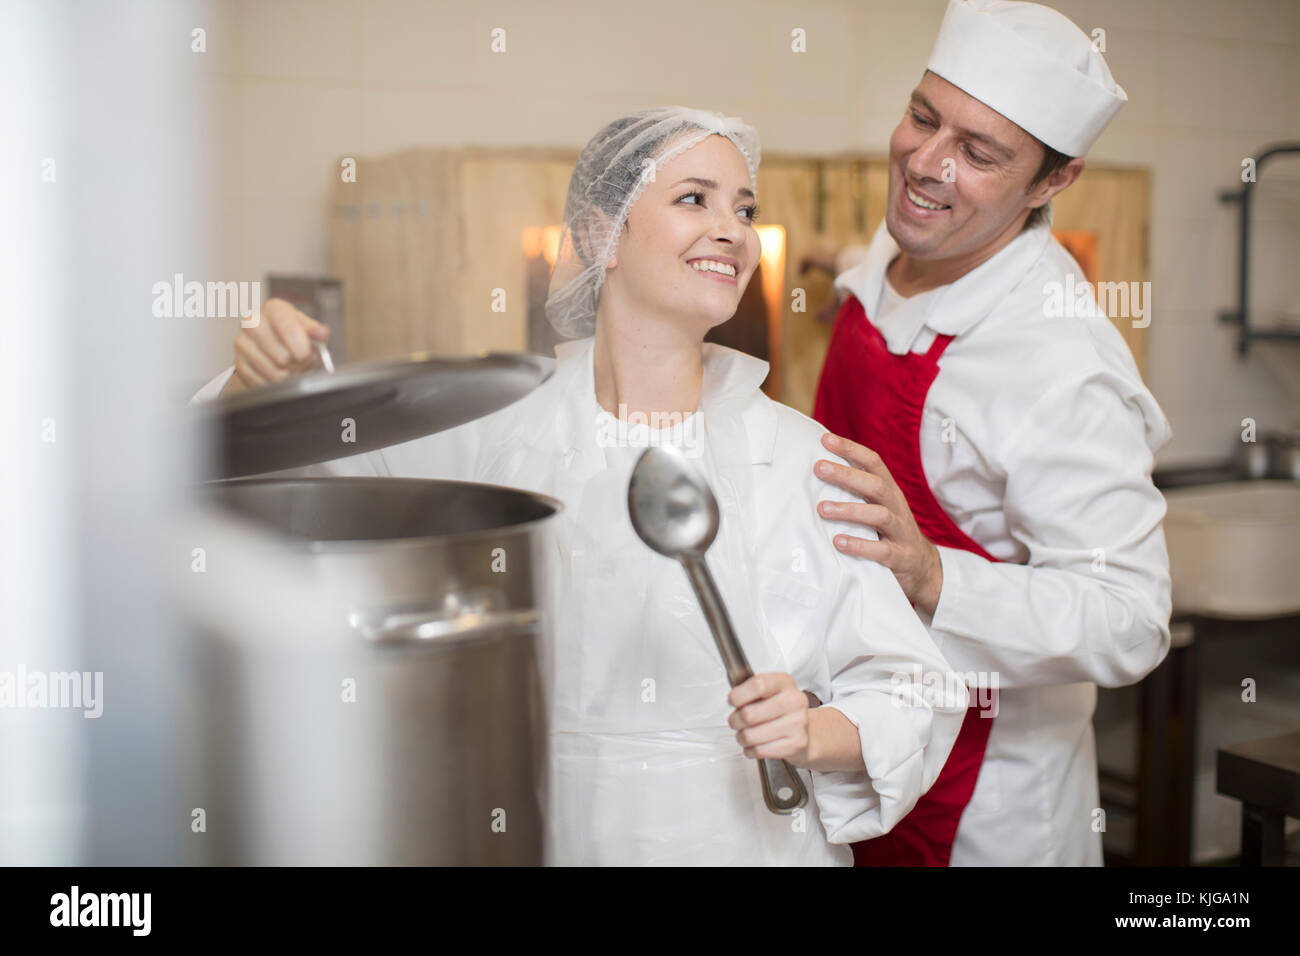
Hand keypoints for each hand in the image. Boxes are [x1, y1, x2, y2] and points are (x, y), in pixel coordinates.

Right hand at [220, 298, 329, 396]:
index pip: (287, 326)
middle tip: (302, 363)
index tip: (307, 355)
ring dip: (289, 376)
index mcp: (274, 309)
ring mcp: (242, 343)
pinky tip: (279, 375)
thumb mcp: (309, 330)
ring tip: (292, 368)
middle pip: (282, 356)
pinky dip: (275, 384)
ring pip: (273, 373)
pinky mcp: (238, 363)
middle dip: (298, 365)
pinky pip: (263, 383)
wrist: (275, 350)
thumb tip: (321, 332)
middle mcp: (252, 322)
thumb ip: (316, 331)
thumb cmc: (294, 337)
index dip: (301, 346)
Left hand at [727, 672, 809, 763]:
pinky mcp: (795, 745)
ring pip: (750, 735)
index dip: (739, 695)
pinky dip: (750, 750)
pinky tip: (755, 744)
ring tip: (746, 734)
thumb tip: (732, 698)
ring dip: (741, 737)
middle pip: (748, 714)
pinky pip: (759, 750)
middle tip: (736, 721)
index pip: (758, 685)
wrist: (805, 731)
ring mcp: (796, 724)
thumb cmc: (780, 709)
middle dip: (734, 720)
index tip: (732, 700)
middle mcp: (794, 701)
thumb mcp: (768, 691)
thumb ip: (748, 689)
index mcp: (784, 683)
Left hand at [815, 431, 943, 615]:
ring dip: (850, 510)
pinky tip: (838, 542)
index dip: (850, 449)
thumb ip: (855, 490)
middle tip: (819, 468)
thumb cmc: (888, 531)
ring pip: (879, 515)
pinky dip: (859, 545)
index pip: (873, 463)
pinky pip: (881, 550)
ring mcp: (900, 532)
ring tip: (822, 508)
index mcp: (889, 491)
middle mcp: (896, 506)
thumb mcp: (877, 506)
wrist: (921, 566)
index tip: (825, 439)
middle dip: (846, 475)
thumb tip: (817, 469)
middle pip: (875, 485)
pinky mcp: (900, 556)